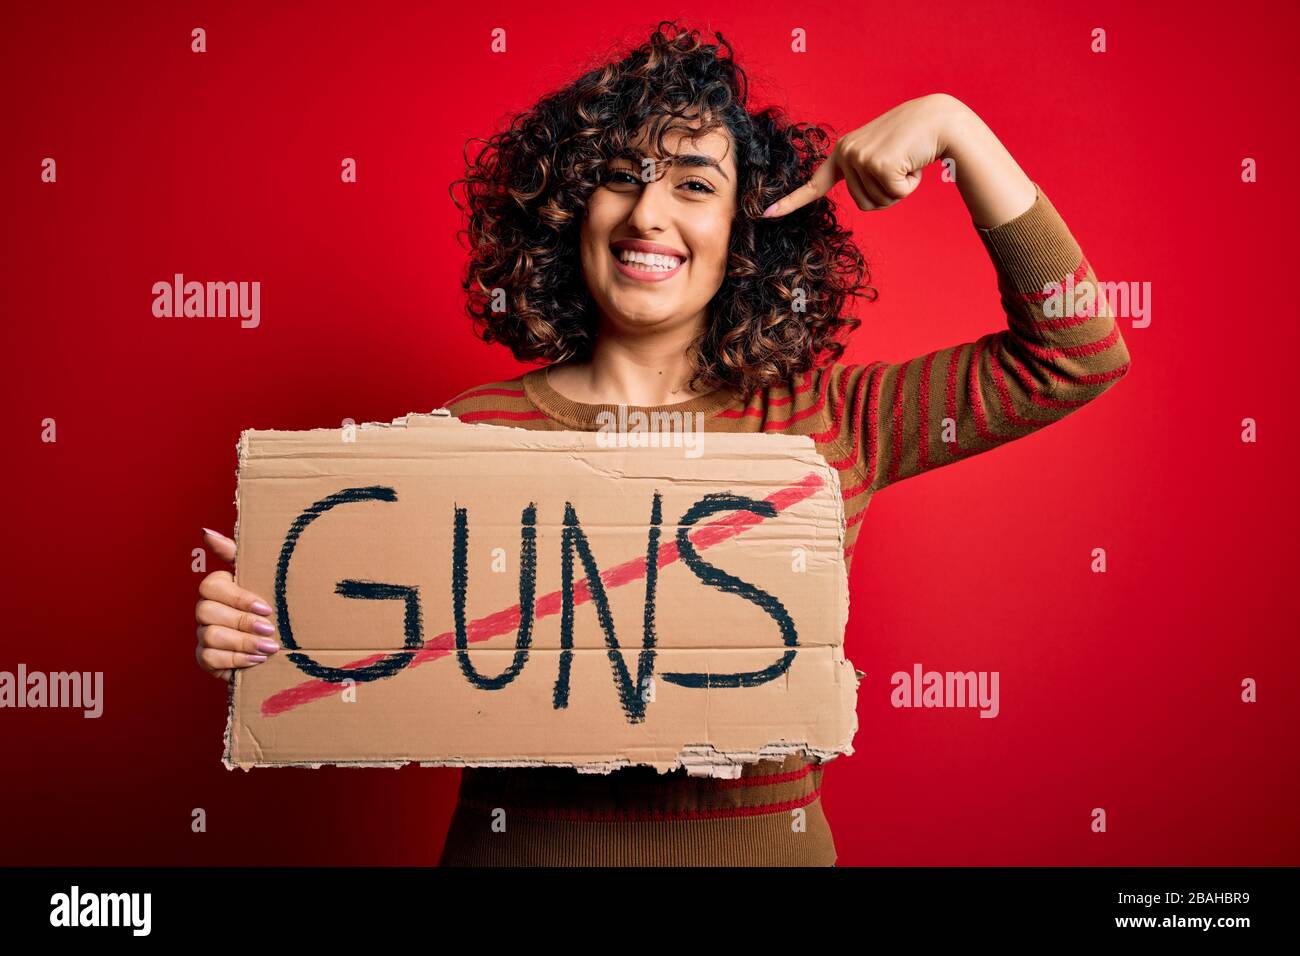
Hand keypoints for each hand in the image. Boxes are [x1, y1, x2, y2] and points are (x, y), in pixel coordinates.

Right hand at [195, 528, 279, 680]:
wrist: (279, 642)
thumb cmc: (270, 605)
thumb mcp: (261, 577)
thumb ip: (235, 553)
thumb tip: (206, 531)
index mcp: (218, 587)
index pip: (211, 586)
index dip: (238, 598)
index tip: (266, 608)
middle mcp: (205, 609)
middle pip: (207, 611)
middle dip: (242, 622)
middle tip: (270, 629)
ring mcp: (203, 634)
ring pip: (209, 636)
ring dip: (242, 643)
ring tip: (269, 647)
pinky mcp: (205, 657)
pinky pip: (209, 659)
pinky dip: (235, 660)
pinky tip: (257, 660)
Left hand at [762, 93, 966, 217]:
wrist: (938, 119)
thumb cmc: (913, 140)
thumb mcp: (880, 155)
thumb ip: (865, 173)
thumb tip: (866, 197)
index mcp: (843, 152)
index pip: (814, 184)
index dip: (791, 202)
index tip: (767, 214)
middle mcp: (846, 153)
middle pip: (863, 204)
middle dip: (888, 193)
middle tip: (900, 165)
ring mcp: (860, 158)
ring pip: (877, 203)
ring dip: (898, 189)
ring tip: (906, 162)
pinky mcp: (877, 164)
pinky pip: (894, 196)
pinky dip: (909, 186)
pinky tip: (912, 163)